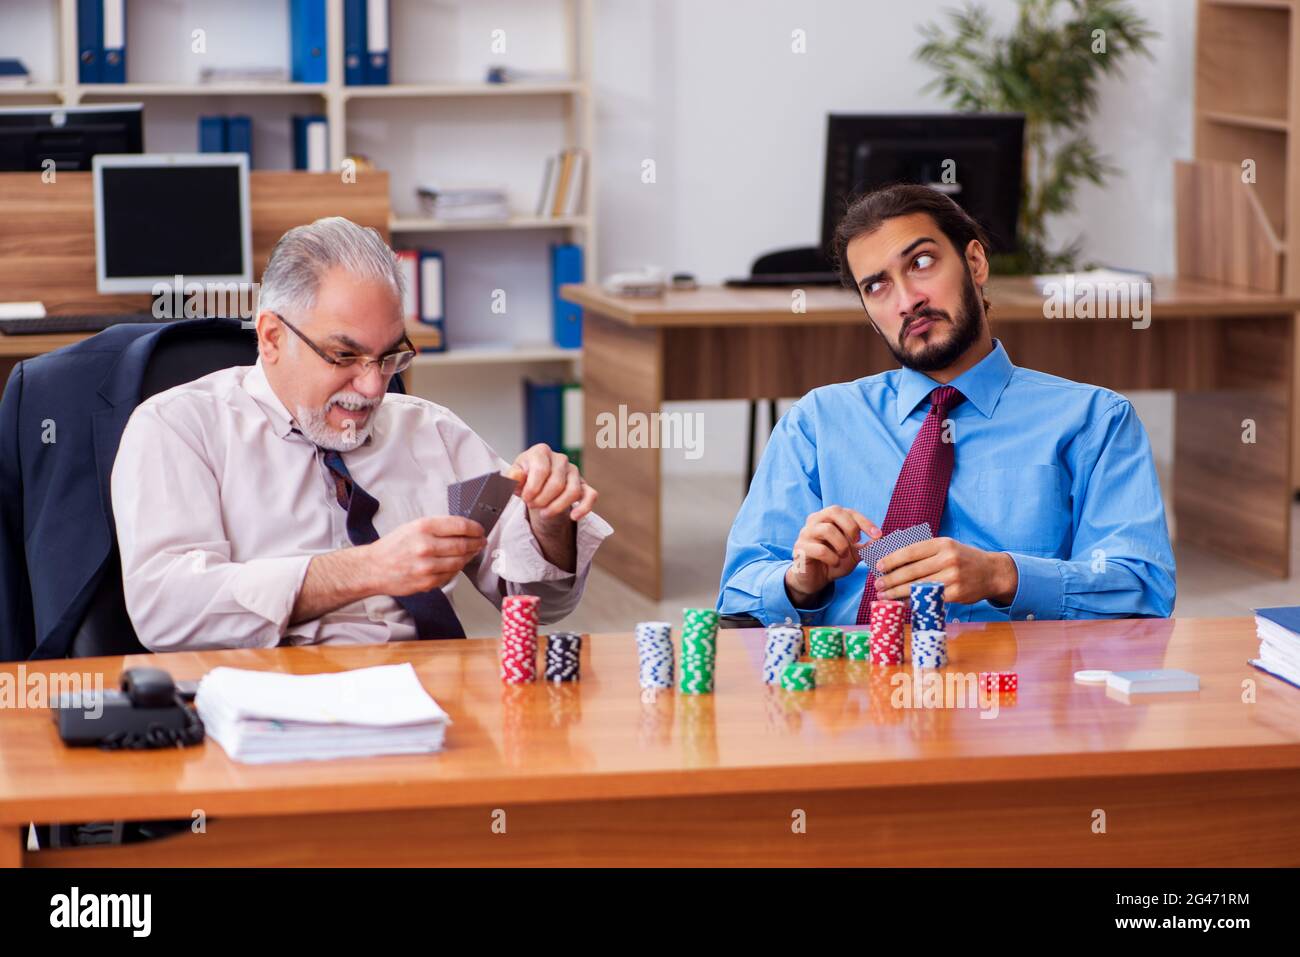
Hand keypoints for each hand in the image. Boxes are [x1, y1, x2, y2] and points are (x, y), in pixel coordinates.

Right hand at [364, 515, 485, 596]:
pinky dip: (456, 569)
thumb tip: (463, 530)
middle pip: (463, 545)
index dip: (475, 528)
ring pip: (460, 561)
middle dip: (477, 543)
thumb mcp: (413, 527)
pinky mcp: (428, 582)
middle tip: (480, 542)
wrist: (373, 568)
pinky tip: (455, 564)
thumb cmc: (393, 546)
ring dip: (469, 557)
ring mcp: (427, 566)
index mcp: (423, 527)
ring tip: (471, 552)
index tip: (479, 530)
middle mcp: (426, 546)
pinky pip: (451, 575)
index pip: (460, 526)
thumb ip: (438, 527)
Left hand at [506, 444, 597, 526]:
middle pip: (556, 483)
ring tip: (544, 514)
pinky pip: (591, 496)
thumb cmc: (525, 480)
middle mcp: (560, 459)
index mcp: (541, 452)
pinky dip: (583, 508)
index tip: (525, 499)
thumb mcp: (514, 478)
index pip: (541, 470)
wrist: (536, 487)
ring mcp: (574, 472)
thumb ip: (511, 477)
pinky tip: (573, 517)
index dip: (533, 488)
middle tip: (532, 506)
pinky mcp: (584, 485)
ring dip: (557, 507)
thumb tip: (516, 476)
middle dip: (543, 500)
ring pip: (573, 491)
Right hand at [785, 506, 881, 605]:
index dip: (864, 521)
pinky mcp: (800, 549)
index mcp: (828, 518)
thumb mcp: (854, 553)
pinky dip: (832, 558)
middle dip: (851, 527)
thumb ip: (867, 546)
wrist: (815, 580)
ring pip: (826, 529)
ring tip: (844, 555)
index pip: (847, 511)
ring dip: (841, 545)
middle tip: (857, 542)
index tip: (878, 535)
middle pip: (834, 511)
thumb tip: (882, 539)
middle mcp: (815, 521)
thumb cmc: (834, 561)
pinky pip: (820, 549)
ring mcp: (805, 534)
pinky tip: (834, 563)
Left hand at [875, 537, 1017, 605]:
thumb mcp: (946, 547)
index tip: (878, 566)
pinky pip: (929, 599)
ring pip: (918, 586)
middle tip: (877, 585)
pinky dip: (913, 602)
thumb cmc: (963, 558)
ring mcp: (953, 577)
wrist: (992, 572)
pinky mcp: (956, 594)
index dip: (892, 559)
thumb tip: (892, 557)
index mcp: (942, 544)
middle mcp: (948, 559)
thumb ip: (924, 551)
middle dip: (891, 579)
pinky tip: (902, 603)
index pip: (910, 551)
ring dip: (897, 593)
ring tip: (884, 596)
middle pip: (911, 571)